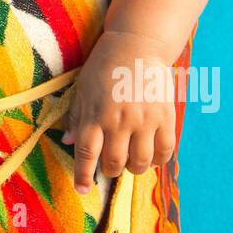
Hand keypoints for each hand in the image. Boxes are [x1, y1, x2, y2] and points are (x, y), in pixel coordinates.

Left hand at [59, 30, 176, 192]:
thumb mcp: (83, 88)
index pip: (86, 154)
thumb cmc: (105, 65)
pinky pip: (164, 151)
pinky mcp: (165, 117)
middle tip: (110, 165)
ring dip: (132, 169)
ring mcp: (144, 120)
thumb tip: (67, 141)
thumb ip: (76, 116)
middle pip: (114, 163)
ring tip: (129, 161)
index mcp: (95, 114)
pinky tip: (149, 156)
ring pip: (139, 163)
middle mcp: (119, 120)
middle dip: (109, 170)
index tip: (82, 189)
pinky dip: (156, 161)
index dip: (83, 176)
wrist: (138, 43)